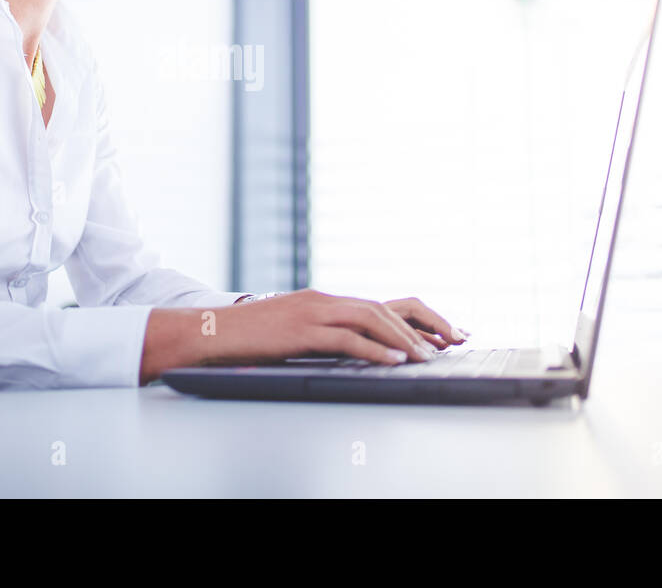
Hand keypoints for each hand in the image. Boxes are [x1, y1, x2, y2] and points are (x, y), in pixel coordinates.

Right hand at [140, 288, 462, 382]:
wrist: (210, 332)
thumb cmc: (249, 337)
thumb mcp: (293, 332)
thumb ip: (322, 335)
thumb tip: (354, 351)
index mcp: (325, 300)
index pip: (382, 304)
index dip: (416, 318)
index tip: (444, 333)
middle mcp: (324, 300)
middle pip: (386, 307)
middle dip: (423, 326)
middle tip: (452, 342)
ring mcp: (313, 312)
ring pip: (371, 318)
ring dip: (403, 339)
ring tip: (427, 357)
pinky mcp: (301, 330)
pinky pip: (346, 338)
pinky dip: (374, 348)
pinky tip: (394, 361)